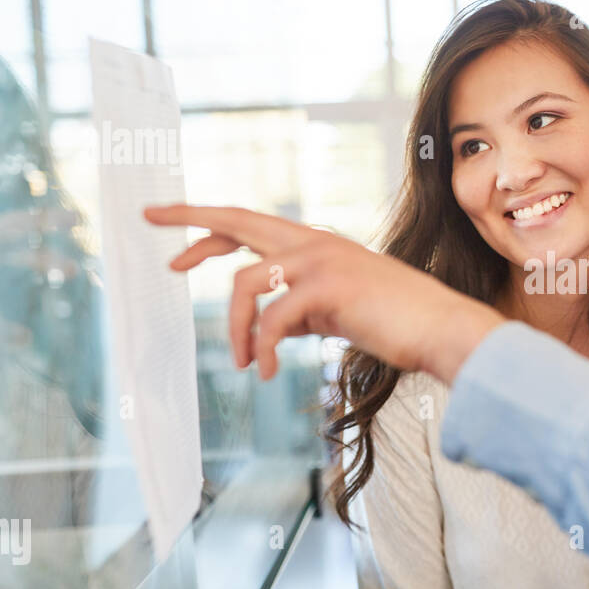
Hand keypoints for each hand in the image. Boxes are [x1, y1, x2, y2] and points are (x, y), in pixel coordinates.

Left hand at [142, 204, 505, 381]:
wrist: (440, 330)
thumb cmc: (395, 325)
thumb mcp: (337, 313)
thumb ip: (301, 310)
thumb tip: (267, 327)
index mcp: (315, 245)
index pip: (249, 224)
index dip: (205, 225)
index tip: (168, 229)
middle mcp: (314, 242)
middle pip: (237, 220)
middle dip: (189, 219)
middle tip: (148, 216)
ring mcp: (322, 260)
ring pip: (245, 285)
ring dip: (233, 329)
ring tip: (241, 363)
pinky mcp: (330, 287)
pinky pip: (272, 318)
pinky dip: (259, 348)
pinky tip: (262, 372)